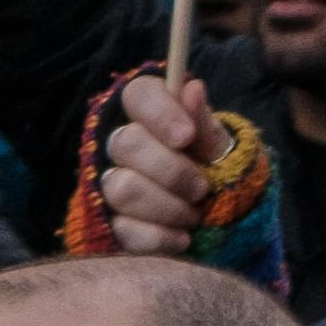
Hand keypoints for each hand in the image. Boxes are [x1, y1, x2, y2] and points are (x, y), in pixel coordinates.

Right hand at [96, 69, 218, 259]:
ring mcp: (108, 183)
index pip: (139, 94)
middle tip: (202, 189)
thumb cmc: (215, 170)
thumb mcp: (219, 148)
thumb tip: (192, 87)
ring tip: (194, 216)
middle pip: (126, 142)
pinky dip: (159, 237)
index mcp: (151, 114)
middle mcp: (121, 144)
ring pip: (121, 187)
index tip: (187, 136)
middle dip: (171, 170)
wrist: (217, 218)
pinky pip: (122, 229)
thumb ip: (205, 122)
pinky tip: (181, 238)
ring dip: (167, 206)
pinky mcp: (106, 222)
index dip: (160, 113)